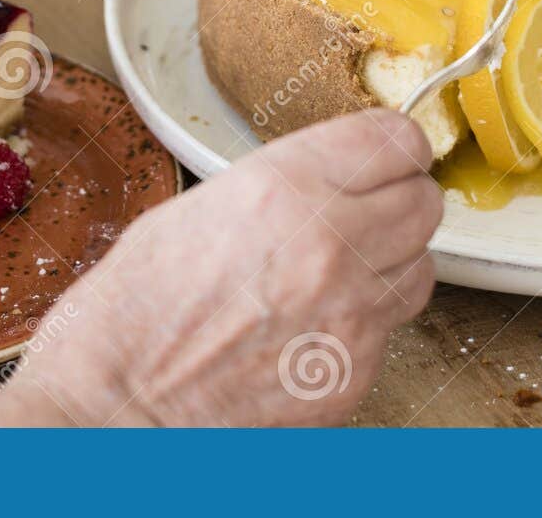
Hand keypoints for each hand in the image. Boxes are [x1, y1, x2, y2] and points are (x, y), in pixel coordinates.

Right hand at [0, 108, 442, 426]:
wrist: (118, 400)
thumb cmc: (136, 305)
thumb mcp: (205, 203)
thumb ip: (285, 185)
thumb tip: (335, 179)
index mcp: (286, 188)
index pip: (394, 141)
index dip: (394, 144)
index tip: (388, 151)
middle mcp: (331, 246)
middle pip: (424, 201)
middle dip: (400, 198)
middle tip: (370, 206)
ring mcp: (350, 315)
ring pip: (421, 267)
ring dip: (392, 260)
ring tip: (344, 267)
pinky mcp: (354, 374)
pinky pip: (390, 330)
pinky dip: (367, 320)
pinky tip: (318, 320)